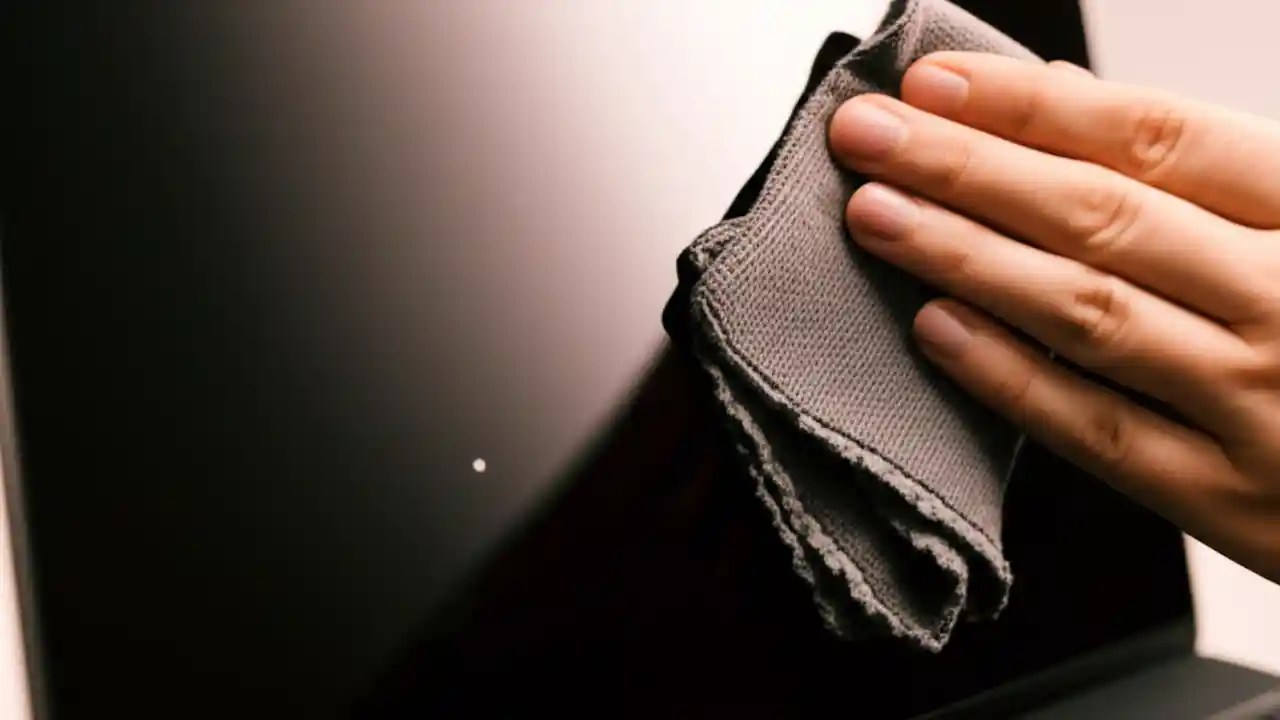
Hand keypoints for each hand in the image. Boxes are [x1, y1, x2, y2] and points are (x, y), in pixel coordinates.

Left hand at [828, 52, 1279, 581]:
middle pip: (1103, 216)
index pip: (1160, 138)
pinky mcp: (1228, 501)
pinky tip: (936, 328)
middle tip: (868, 135)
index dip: (1034, 108)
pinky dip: (1010, 378)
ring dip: (966, 258)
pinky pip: (1099, 433)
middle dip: (968, 168)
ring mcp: (1261, 406)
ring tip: (877, 215)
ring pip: (1089, 315)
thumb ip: (1206, 174)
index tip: (935, 84)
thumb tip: (1060, 99)